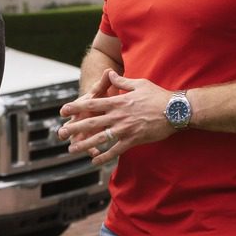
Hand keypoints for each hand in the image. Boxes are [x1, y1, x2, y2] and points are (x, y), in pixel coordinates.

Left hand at [56, 70, 174, 165]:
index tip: (63, 110)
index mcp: (118, 102)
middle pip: (91, 122)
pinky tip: (94, 161)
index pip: (92, 104)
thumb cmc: (158, 96)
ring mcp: (125, 129)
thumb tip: (110, 74)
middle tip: (60, 133)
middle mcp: (118, 116)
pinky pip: (115, 150)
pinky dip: (104, 156)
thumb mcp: (139, 84)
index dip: (76, 107)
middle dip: (74, 128)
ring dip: (84, 144)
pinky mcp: (133, 140)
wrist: (175, 110)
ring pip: (100, 138)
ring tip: (71, 149)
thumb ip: (122, 82)